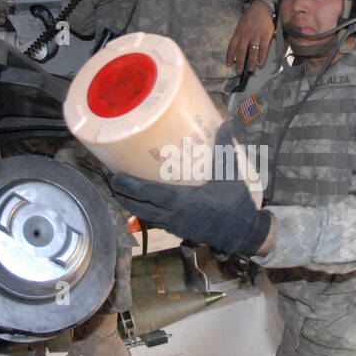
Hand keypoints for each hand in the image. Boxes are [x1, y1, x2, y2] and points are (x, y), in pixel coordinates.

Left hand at [110, 124, 271, 254]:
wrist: (243, 233)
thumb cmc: (236, 203)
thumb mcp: (230, 174)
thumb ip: (225, 148)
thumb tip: (226, 122)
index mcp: (184, 200)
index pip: (149, 194)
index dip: (130, 187)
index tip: (116, 177)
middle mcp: (175, 215)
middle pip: (140, 207)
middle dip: (124, 196)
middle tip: (112, 183)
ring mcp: (176, 225)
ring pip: (145, 218)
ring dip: (131, 206)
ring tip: (120, 194)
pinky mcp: (179, 231)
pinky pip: (156, 224)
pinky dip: (145, 215)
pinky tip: (141, 207)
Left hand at [225, 0, 275, 73]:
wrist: (262, 7)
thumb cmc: (251, 16)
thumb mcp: (241, 25)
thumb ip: (240, 36)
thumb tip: (238, 48)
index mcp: (238, 33)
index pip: (232, 47)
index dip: (229, 57)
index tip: (228, 64)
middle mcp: (246, 35)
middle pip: (241, 52)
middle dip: (239, 63)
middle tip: (239, 71)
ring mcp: (255, 36)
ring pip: (252, 52)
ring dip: (251, 62)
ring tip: (250, 69)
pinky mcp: (265, 36)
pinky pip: (263, 48)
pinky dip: (261, 56)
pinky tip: (260, 62)